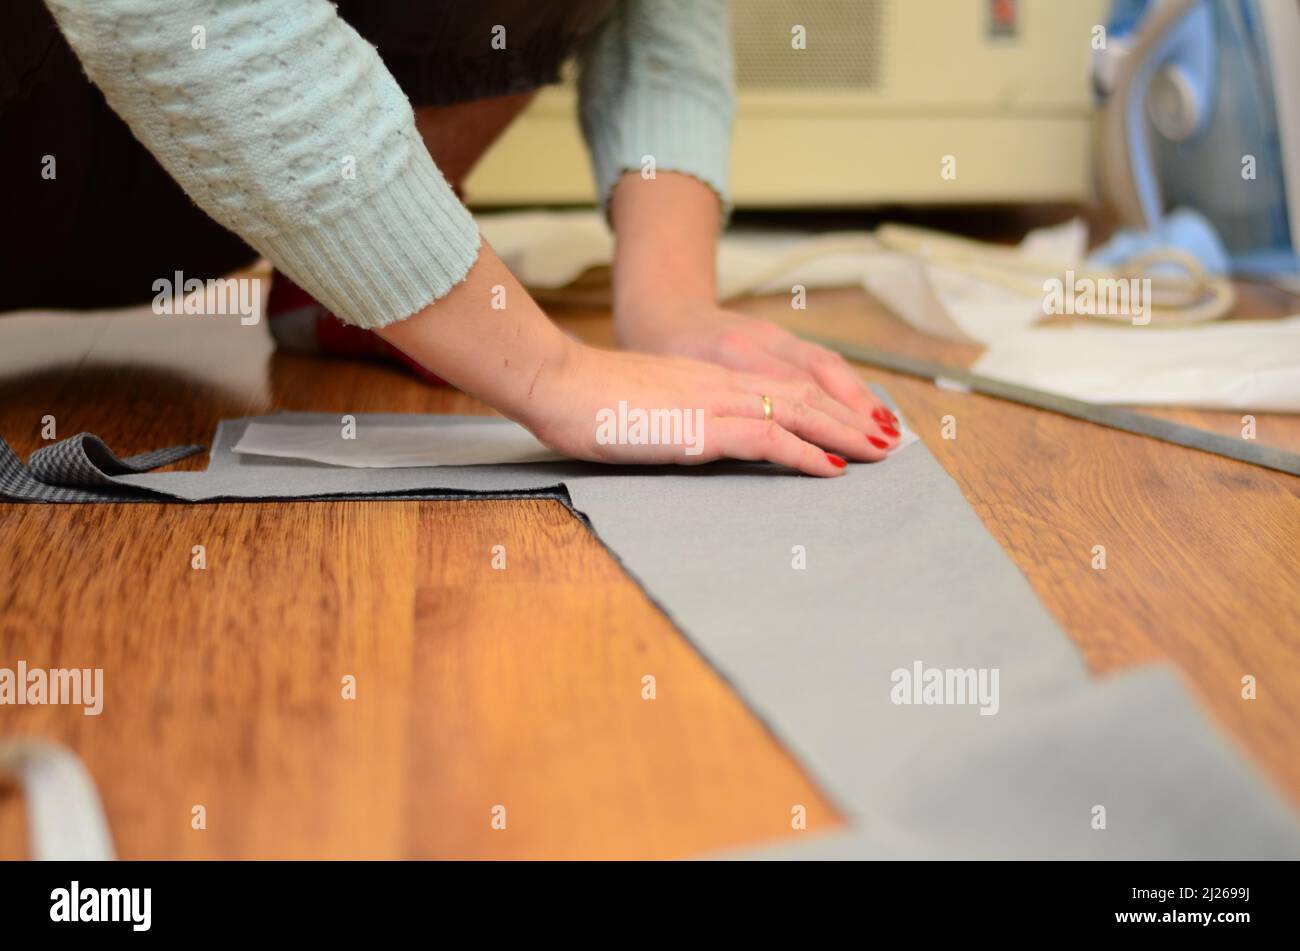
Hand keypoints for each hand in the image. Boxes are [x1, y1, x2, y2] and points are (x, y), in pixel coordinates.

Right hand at [519, 342, 894, 476]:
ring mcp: (715, 403)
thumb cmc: (592, 401)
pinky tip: (830, 469)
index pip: (785, 388)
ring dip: (844, 434)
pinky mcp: (701, 429)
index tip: (858, 421)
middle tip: (889, 438)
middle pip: (805, 396)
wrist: (561, 384)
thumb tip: (699, 436)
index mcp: (712, 379)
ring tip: (878, 453)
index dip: (828, 404)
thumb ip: (683, 416)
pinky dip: (804, 454)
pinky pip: (767, 438)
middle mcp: (724, 384)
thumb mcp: (650, 406)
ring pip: (798, 413)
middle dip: (852, 417)